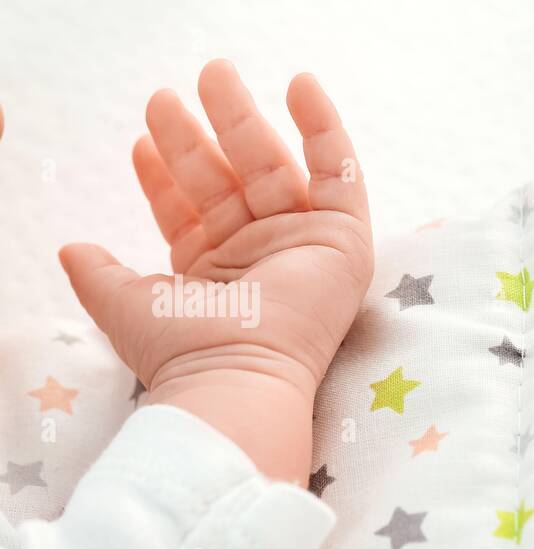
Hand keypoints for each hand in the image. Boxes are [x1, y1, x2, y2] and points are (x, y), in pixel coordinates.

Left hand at [58, 60, 373, 483]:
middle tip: (166, 92)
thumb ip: (98, 274)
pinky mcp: (343, 240)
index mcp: (217, 272)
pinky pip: (340, 175)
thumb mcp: (123, 305)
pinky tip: (302, 86)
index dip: (166, 174)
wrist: (238, 373)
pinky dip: (326, 130)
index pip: (191, 209)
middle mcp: (261, 255)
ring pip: (273, 166)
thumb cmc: (184, 351)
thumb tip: (71, 248)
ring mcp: (304, 244)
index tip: (140, 140)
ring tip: (213, 72)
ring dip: (244, 118)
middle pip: (230, 178)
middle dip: (199, 133)